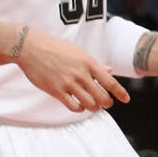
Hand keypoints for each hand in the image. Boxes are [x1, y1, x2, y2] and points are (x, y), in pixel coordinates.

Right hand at [14, 28, 130, 112]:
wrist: (31, 48)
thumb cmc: (56, 48)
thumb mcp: (78, 52)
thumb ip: (94, 64)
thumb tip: (110, 70)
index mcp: (89, 62)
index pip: (110, 82)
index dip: (120, 93)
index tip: (126, 99)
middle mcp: (81, 74)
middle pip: (102, 97)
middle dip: (107, 103)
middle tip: (106, 103)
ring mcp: (68, 83)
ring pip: (90, 104)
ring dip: (94, 107)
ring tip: (93, 105)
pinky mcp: (56, 91)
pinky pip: (73, 106)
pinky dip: (80, 109)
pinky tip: (80, 105)